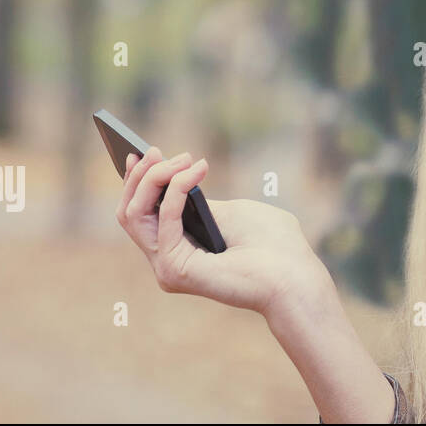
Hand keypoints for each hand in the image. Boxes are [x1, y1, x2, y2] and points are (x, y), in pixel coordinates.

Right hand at [115, 146, 329, 315]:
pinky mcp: (175, 268)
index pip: (143, 215)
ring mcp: (168, 266)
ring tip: (182, 158)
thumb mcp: (234, 213)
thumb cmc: (273, 243)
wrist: (293, 275)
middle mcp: (168, 259)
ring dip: (155, 178)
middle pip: (131, 213)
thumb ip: (202, 203)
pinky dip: (176, 189)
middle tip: (156, 150)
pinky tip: (195, 170)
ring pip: (135, 215)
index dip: (137, 183)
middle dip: (140, 176)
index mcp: (182, 247)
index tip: (140, 153)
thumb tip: (178, 183)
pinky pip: (165, 219)